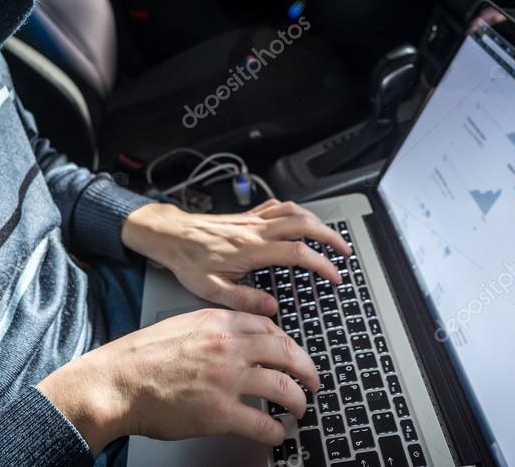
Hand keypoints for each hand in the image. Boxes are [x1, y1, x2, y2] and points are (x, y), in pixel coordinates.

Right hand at [37, 309, 321, 452]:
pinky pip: (263, 423)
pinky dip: (277, 430)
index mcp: (219, 322)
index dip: (288, 343)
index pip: (269, 327)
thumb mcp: (182, 325)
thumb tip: (237, 338)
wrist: (117, 382)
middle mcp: (229, 347)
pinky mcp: (220, 413)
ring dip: (298, 400)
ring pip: (283, 387)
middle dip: (306, 369)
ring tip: (301, 408)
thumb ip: (212, 328)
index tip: (293, 353)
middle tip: (313, 380)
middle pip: (286, 353)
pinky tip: (278, 433)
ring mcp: (227, 380)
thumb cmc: (141, 357)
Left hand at [121, 199, 350, 315]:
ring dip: (316, 221)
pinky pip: (277, 206)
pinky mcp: (246, 215)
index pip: (297, 252)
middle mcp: (255, 230)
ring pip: (293, 211)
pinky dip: (294, 211)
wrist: (170, 235)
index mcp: (250, 250)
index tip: (334, 276)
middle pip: (303, 224)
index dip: (321, 264)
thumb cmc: (187, 261)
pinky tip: (299, 220)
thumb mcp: (210, 289)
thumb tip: (272, 308)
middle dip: (330, 236)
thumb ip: (243, 299)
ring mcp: (252, 220)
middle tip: (344, 250)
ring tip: (330, 235)